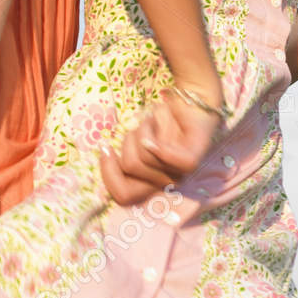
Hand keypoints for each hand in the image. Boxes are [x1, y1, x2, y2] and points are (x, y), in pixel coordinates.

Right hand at [101, 90, 223, 207]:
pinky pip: (165, 156)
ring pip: (143, 157)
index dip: (108, 174)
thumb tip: (104, 152)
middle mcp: (165, 183)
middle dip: (128, 145)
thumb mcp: (135, 140)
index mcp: (151, 183)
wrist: (193, 102)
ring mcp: (180, 174)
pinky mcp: (191, 159)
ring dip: (143, 130)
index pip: (123, 195)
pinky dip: (156, 139)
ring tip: (156, 124)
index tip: (105, 149)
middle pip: (130, 171)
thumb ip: (126, 154)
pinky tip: (158, 126)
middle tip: (140, 132)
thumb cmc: (161, 123)